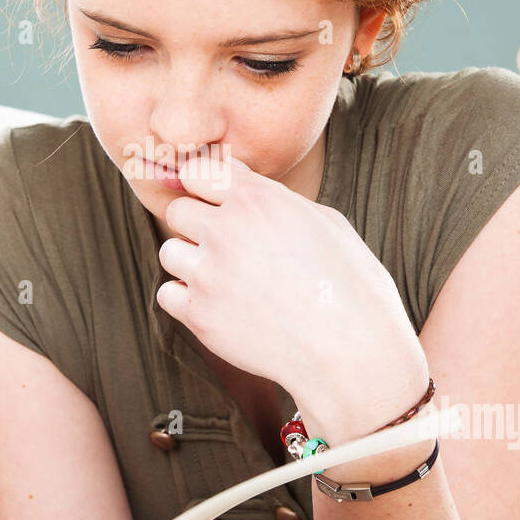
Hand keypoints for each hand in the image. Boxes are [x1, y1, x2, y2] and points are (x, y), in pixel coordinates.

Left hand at [155, 151, 424, 417]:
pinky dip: (186, 300)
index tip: (218, 203)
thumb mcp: (323, 221)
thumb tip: (240, 187)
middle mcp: (225, 230)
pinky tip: (218, 305)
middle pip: (178, 211)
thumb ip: (273, 199)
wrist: (352, 349)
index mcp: (256, 198)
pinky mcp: (200, 315)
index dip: (206, 186)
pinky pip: (168, 295)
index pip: (198, 170)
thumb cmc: (350, 283)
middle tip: (228, 247)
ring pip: (170, 253)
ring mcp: (208, 274)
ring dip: (191, 263)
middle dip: (197, 224)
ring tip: (227, 279)